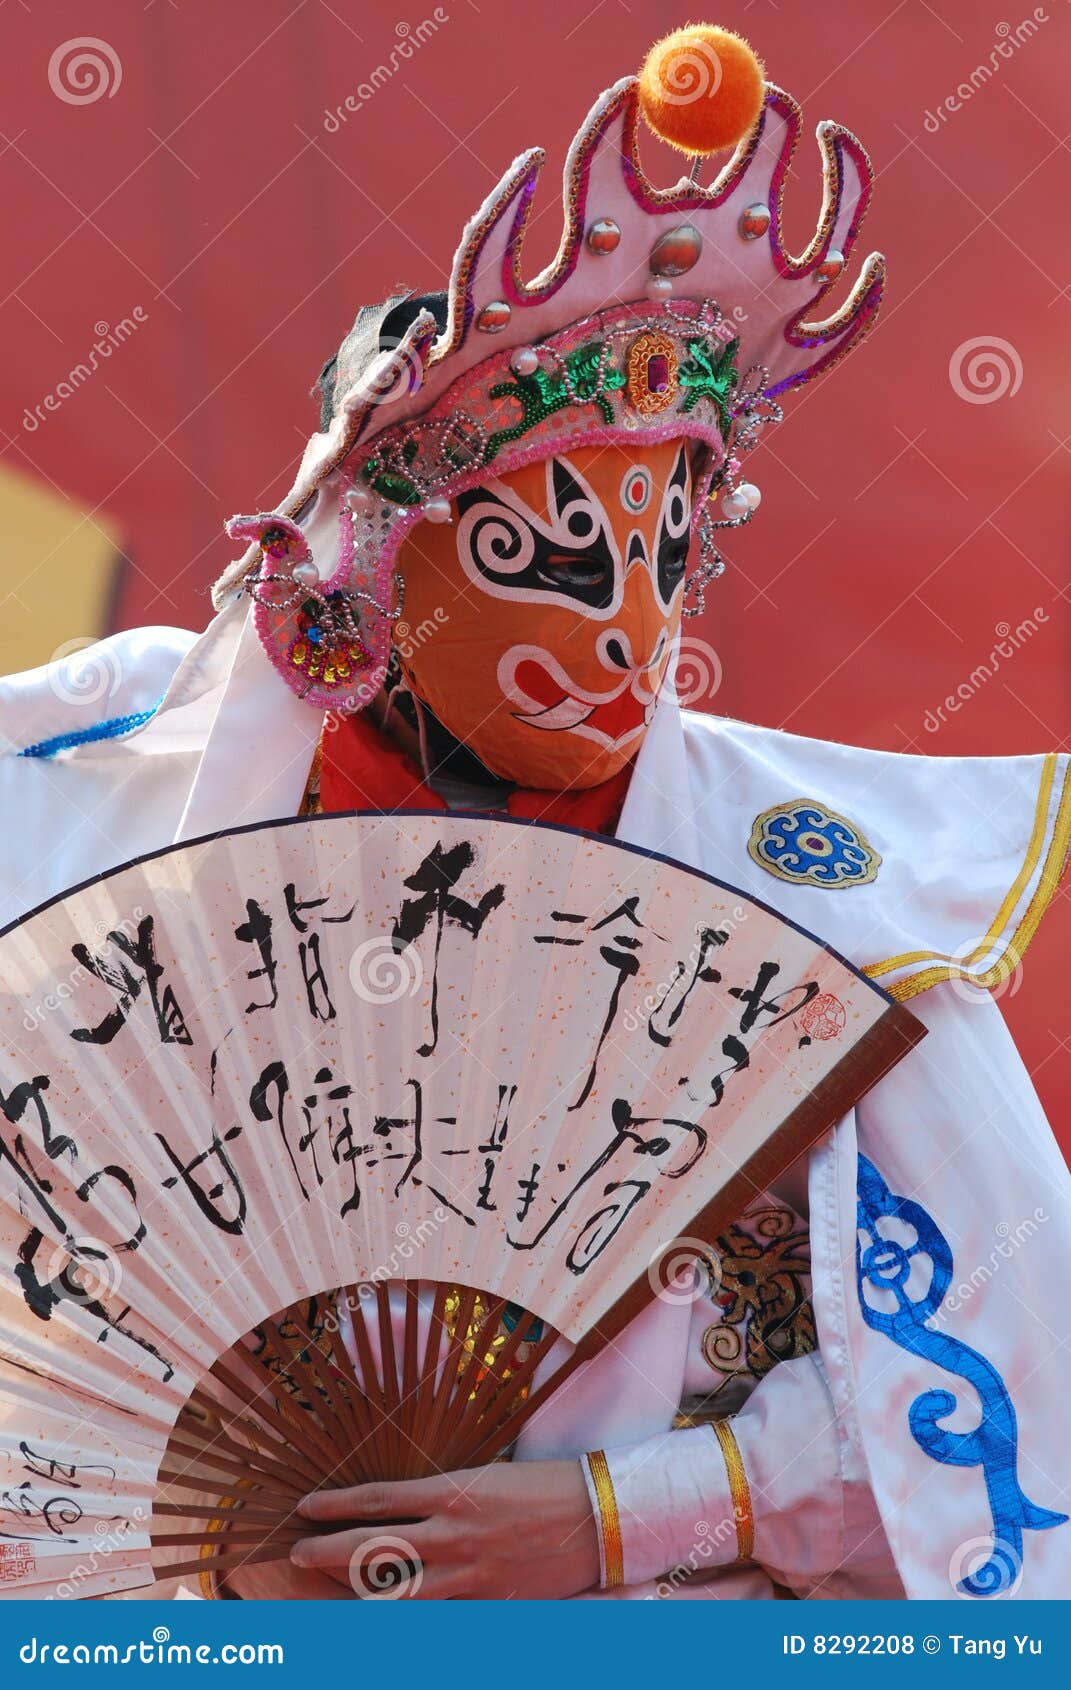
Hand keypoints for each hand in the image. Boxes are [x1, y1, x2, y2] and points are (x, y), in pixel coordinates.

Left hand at [291, 1460, 600, 1598]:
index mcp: (451, 1492)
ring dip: (356, 1594)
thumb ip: (443, 1497)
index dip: (335, 1504)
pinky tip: (388, 1619)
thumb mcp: (485, 1479)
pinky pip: (435, 1615)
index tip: (305, 1507)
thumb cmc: (543, 1486)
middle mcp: (451, 1534)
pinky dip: (408, 1617)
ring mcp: (467, 1574)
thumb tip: (403, 1508)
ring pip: (394, 1593)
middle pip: (371, 1547)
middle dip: (327, 1551)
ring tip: (330, 1596)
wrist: (596, 1516)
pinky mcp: (485, 1603)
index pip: (376, 1499)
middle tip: (296, 1553)